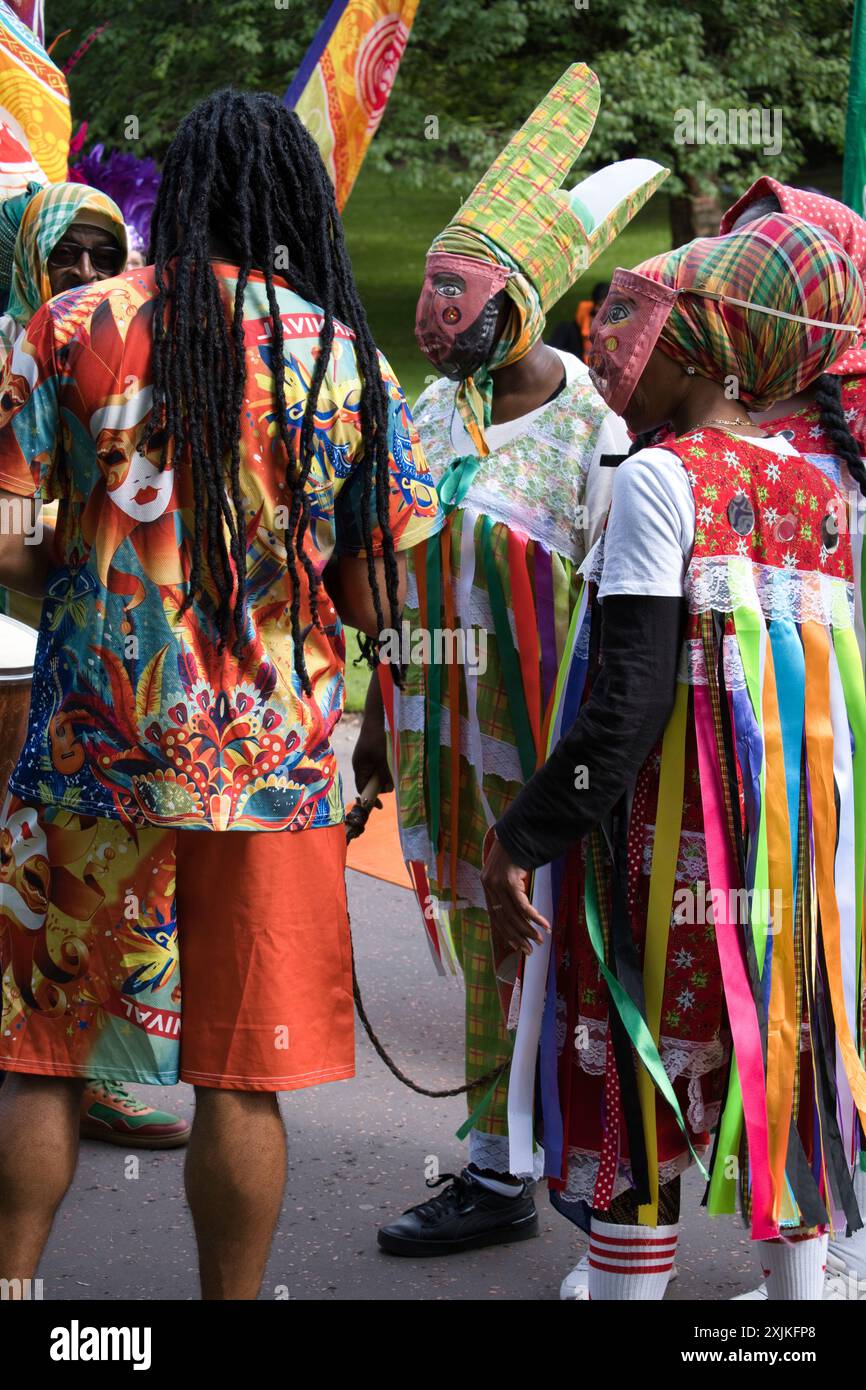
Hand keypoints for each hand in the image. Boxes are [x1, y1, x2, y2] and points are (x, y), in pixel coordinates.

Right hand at [352, 678, 393, 795]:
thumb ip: (384, 774)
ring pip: (374, 775)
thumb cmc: (376, 739)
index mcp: (359, 767)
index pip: (362, 788)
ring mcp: (365, 759)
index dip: (369, 797)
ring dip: (383, 778)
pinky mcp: (371, 754)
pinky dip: (383, 770)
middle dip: (379, 787)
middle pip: (369, 782)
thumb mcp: (381, 758)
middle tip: (391, 786)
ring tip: (392, 776)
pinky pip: (376, 767)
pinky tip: (390, 768)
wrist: (375, 720)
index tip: (379, 806)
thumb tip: (388, 790)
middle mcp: (360, 765)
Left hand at [481, 829, 550, 954]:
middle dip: (517, 937)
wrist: (517, 833)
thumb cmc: (515, 853)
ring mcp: (498, 885)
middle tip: (529, 950)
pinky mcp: (509, 882)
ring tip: (539, 940)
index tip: (516, 946)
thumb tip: (519, 911)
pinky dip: (535, 917)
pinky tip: (544, 925)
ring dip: (528, 930)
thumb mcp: (507, 873)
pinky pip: (524, 906)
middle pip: (504, 920)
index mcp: (487, 887)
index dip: (506, 933)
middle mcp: (489, 887)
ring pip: (514, 916)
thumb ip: (509, 890)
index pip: (495, 916)